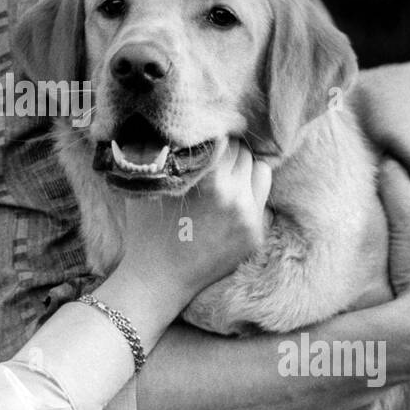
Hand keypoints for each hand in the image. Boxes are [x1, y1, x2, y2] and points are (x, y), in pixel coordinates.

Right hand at [118, 141, 271, 315]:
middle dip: (228, 151)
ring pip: (259, 170)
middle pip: (243, 151)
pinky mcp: (256, 234)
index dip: (212, 134)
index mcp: (208, 179)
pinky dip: (248, 192)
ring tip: (225, 175)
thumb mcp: (150, 186)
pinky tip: (230, 198)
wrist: (158, 280)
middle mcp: (234, 195)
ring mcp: (249, 216)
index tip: (204, 136)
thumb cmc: (147, 229)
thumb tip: (170, 129)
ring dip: (244, 168)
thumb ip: (164, 154)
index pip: (225, 137)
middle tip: (212, 156)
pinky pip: (262, 197)